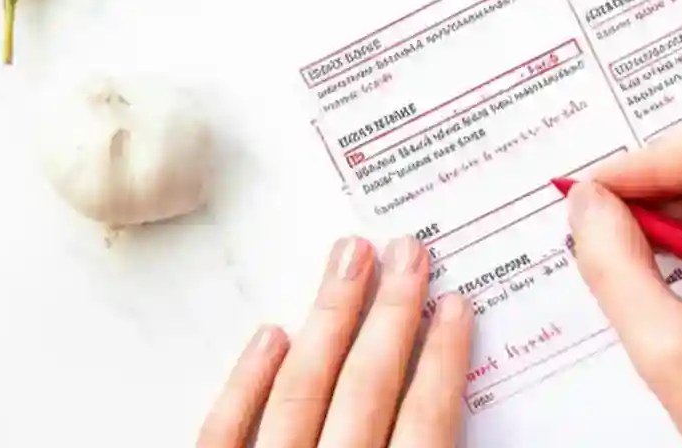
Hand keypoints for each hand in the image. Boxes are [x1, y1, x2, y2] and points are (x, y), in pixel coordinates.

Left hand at [197, 236, 471, 447]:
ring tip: (349, 260)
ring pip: (300, 392)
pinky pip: (226, 432)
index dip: (445, 359)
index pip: (427, 420)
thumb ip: (434, 446)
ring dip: (330, 319)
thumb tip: (448, 394)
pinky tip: (271, 335)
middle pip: (367, 388)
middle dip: (392, 313)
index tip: (455, 306)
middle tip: (406, 253)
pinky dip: (248, 383)